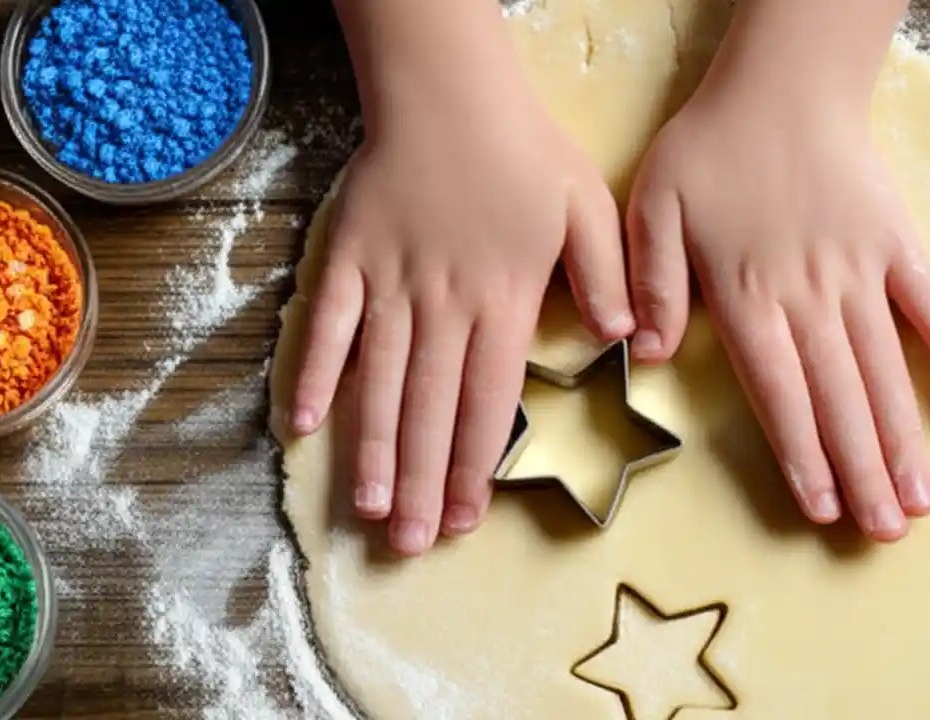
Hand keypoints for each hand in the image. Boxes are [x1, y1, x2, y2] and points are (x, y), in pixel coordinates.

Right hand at [290, 88, 631, 555]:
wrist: (448, 93)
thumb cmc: (523, 151)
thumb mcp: (589, 206)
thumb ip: (609, 274)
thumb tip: (626, 338)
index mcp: (502, 301)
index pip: (489, 401)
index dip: (474, 465)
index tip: (466, 519)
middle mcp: (442, 305)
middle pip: (431, 408)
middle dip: (422, 482)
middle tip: (412, 543)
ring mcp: (389, 285)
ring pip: (380, 381)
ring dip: (373, 449)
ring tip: (368, 509)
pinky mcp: (347, 261)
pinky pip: (326, 326)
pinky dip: (315, 374)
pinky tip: (303, 425)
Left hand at [626, 77, 929, 541]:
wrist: (782, 84)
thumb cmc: (709, 147)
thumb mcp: (651, 207)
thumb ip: (652, 283)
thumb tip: (648, 354)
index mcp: (746, 295)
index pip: (778, 391)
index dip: (801, 454)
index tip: (821, 509)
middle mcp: (809, 295)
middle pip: (838, 397)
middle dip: (860, 471)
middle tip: (882, 534)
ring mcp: (860, 272)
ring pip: (885, 369)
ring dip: (903, 439)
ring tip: (921, 502)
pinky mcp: (896, 246)